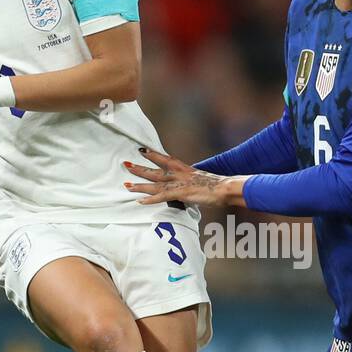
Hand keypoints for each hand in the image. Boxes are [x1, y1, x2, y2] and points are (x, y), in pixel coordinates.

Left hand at [123, 147, 243, 206]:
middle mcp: (180, 174)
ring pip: (155, 183)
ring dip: (140, 185)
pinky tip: (140, 201)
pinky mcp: (181, 193)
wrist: (226, 188)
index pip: (166, 159)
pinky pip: (162, 196)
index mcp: (186, 169)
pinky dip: (150, 199)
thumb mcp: (203, 182)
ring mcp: (180, 183)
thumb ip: (192, 185)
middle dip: (140, 168)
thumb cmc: (218, 187)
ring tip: (126, 185)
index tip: (142, 150)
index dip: (153, 154)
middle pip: (156, 170)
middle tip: (126, 164)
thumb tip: (188, 191)